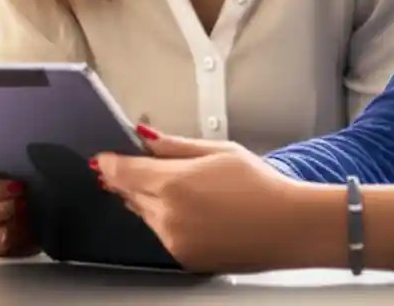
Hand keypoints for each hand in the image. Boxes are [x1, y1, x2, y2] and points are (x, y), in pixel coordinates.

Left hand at [95, 129, 307, 273]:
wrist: (290, 226)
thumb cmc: (261, 184)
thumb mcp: (219, 150)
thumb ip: (174, 145)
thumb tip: (143, 136)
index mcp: (173, 183)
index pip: (122, 172)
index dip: (109, 164)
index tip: (103, 158)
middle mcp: (167, 216)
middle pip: (130, 194)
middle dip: (134, 180)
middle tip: (153, 168)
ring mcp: (174, 241)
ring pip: (145, 216)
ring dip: (151, 201)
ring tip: (190, 191)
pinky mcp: (183, 258)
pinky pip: (162, 234)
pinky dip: (168, 222)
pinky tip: (198, 212)